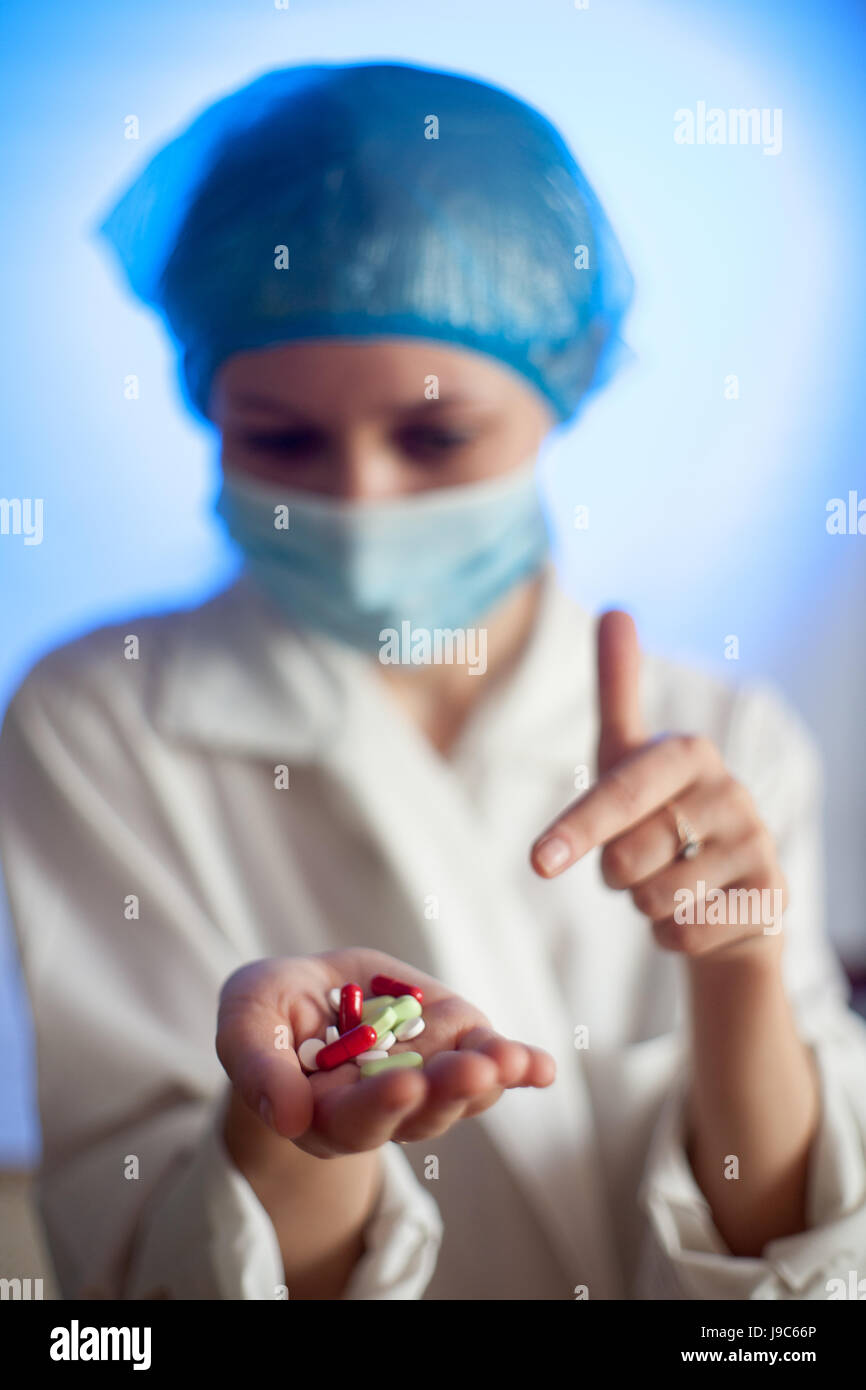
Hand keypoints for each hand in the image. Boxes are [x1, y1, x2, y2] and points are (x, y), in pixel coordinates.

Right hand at [217, 947, 554, 1157]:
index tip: (403, 1084)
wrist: (310, 993)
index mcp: (325, 1116)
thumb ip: (255, 1066)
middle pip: (420, 1113)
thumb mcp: (245, 1021)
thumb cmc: (270, 1011)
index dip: (380, 1106)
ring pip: (462, 1091)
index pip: (355, 1121)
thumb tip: (287, 1118)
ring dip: (490, 1077)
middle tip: (471, 1071)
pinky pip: (492, 1066)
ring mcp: (427, 1081)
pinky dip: (519, 1067)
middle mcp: (384, 1111)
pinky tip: (541, 1067)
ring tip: (511, 1060)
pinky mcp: (456, 1048)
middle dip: (447, 1092)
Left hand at [529, 610, 787, 961]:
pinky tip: (695, 912)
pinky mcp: (770, 899)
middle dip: (614, 873)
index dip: (577, 829)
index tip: (538, 861)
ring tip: (670, 880)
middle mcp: (732, 793)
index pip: (619, 794)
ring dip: (645, 904)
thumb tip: (616, 608)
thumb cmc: (660, 814)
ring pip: (656, 900)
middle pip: (628, 858)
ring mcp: (757, 846)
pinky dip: (672, 935)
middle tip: (638, 858)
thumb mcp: (628, 755)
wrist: (728, 892)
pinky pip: (684, 934)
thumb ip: (619, 687)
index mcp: (689, 752)